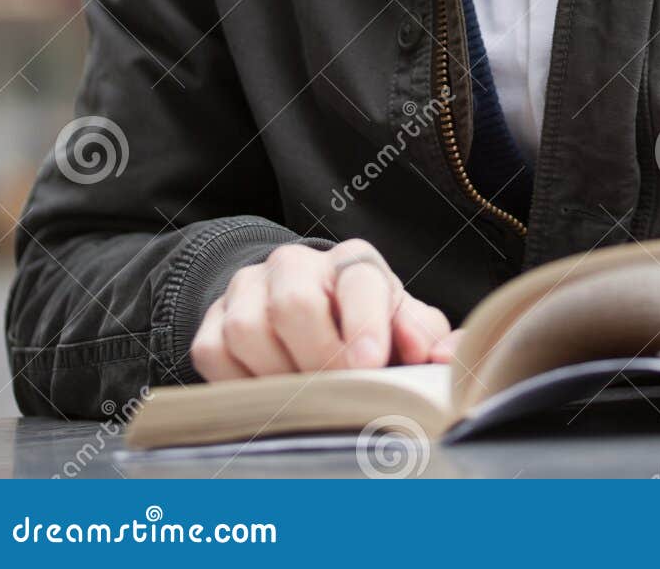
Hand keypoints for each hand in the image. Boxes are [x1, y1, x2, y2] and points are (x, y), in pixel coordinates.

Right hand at [189, 239, 459, 381]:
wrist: (305, 309)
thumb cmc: (364, 323)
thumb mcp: (401, 324)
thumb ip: (426, 337)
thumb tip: (446, 358)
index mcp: (353, 262)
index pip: (358, 280)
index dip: (364, 322)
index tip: (369, 363)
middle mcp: (295, 265)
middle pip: (294, 303)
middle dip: (318, 357)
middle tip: (336, 391)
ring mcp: (249, 290)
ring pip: (248, 329)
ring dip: (278, 376)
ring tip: (304, 396)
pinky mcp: (214, 320)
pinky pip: (214, 352)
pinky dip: (240, 383)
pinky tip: (267, 393)